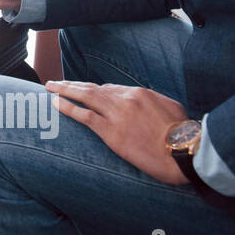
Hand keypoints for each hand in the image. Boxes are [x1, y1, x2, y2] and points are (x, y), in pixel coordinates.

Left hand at [45, 81, 187, 183]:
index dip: (96, 91)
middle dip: (73, 85)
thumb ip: (152, 101)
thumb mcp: (170, 107)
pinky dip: (68, 108)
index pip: (111, 89)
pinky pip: (84, 116)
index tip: (84, 92)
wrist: (185, 152)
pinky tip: (56, 103)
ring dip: (65, 90)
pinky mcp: (111, 132)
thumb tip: (143, 102)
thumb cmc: (183, 134)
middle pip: (94, 88)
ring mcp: (117, 114)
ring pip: (85, 97)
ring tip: (50, 87)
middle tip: (56, 83)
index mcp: (140, 92)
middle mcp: (126, 99)